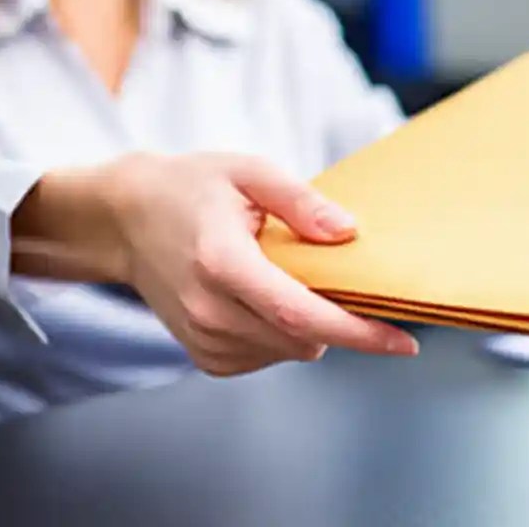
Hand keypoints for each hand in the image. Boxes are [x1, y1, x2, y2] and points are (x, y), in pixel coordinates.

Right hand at [94, 154, 417, 376]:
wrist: (125, 220)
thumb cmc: (191, 188)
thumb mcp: (249, 172)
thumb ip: (301, 201)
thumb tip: (348, 232)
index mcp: (222, 263)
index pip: (301, 313)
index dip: (358, 333)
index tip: (403, 343)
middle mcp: (210, 310)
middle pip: (303, 338)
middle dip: (344, 322)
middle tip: (353, 284)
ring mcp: (203, 338)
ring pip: (290, 350)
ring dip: (311, 325)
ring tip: (290, 277)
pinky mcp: (204, 355)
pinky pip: (268, 356)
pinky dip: (284, 334)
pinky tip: (269, 298)